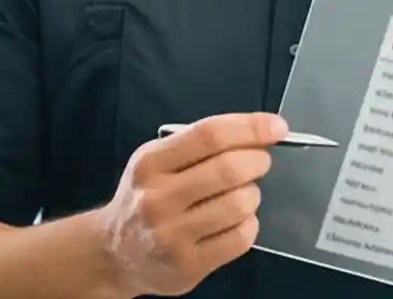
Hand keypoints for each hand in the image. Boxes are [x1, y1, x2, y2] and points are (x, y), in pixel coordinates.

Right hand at [95, 112, 287, 296]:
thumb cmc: (146, 197)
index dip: (250, 127)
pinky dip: (249, 224)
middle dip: (257, 160)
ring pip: (238, 204)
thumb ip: (198, 145)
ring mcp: (171, 235)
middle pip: (228, 169)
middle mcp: (157, 198)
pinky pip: (239, 238)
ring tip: (243, 194)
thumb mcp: (156, 161)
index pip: (209, 135)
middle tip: (260, 161)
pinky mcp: (188, 265)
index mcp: (150, 163)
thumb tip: (257, 133)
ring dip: (252, 194)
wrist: (115, 252)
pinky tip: (236, 221)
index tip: (276, 127)